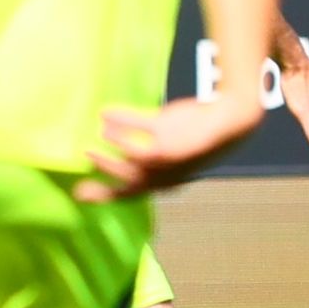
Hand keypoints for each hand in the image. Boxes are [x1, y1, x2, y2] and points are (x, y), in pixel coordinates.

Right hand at [77, 94, 262, 202]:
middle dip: (104, 167)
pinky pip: (136, 126)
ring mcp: (166, 152)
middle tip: (85, 154)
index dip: (103, 195)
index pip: (129, 194)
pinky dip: (118, 119)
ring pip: (130, 153)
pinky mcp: (167, 130)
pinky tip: (106, 112)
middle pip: (126, 177)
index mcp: (164, 183)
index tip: (80, 193)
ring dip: (111, 141)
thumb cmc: (199, 140)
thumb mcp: (175, 159)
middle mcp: (164, 173)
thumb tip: (125, 159)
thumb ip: (151, 162)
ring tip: (98, 130)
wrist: (229, 123)